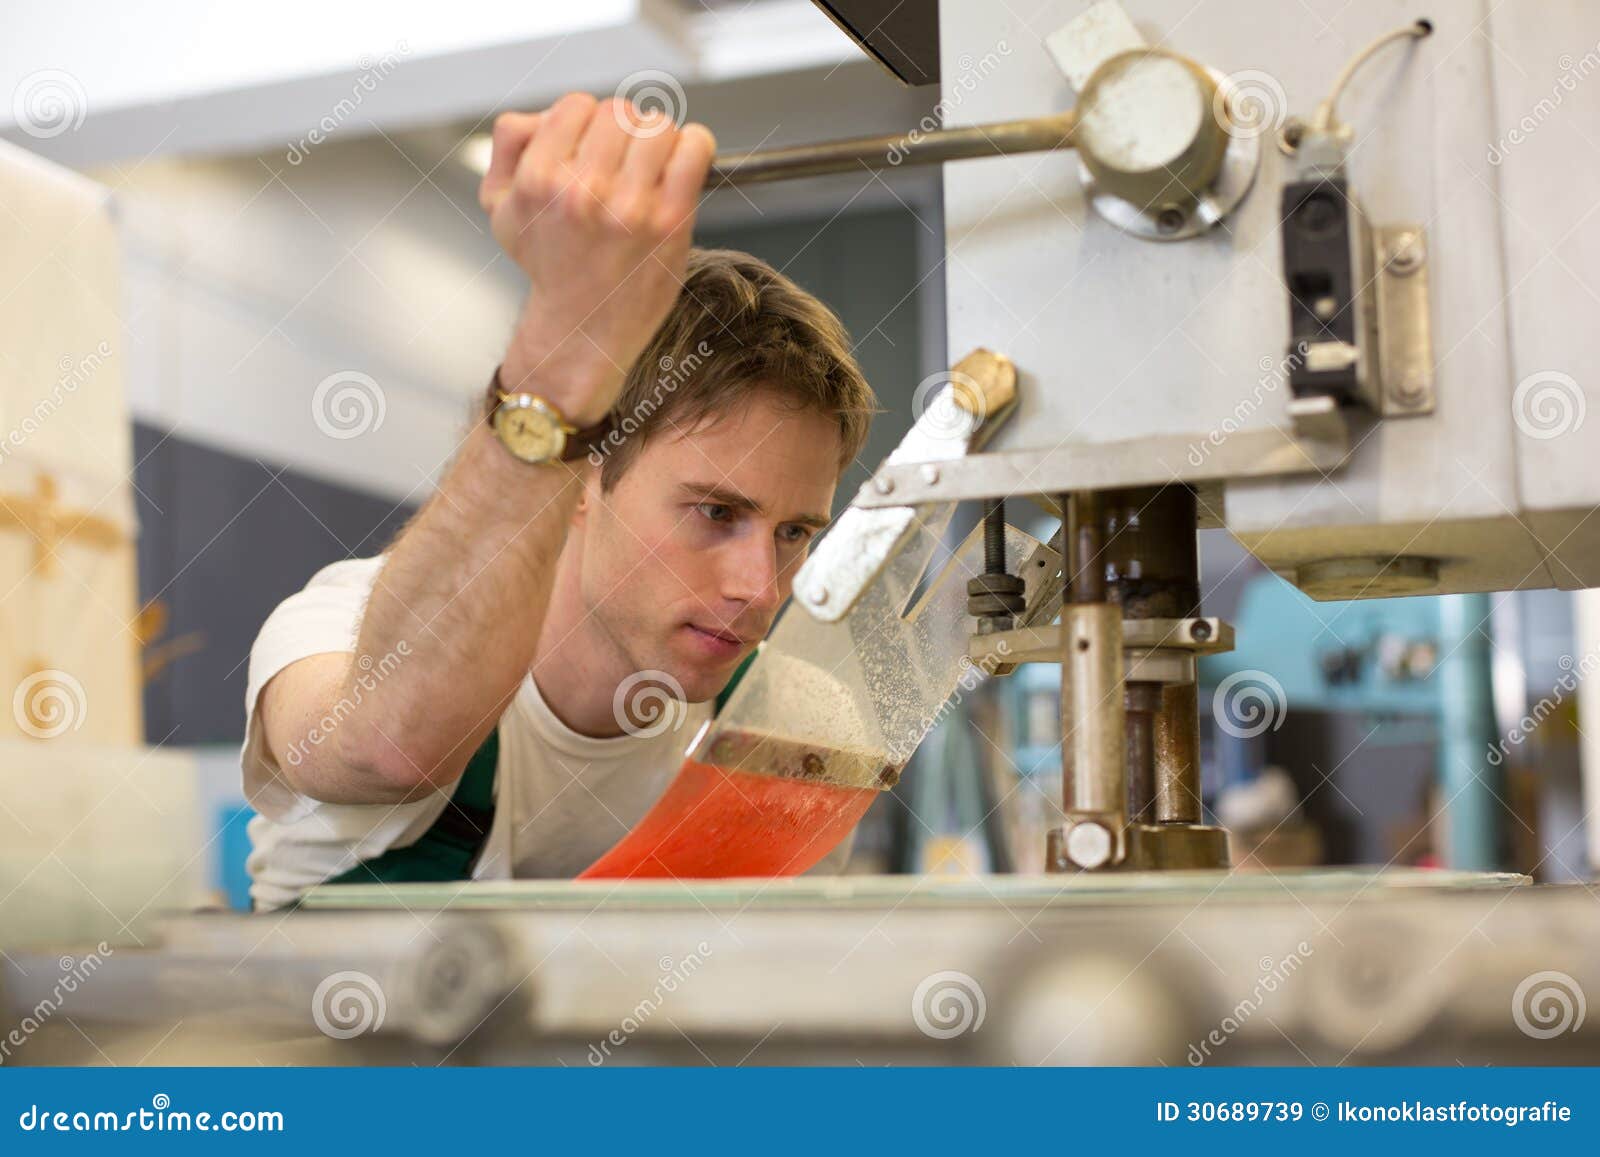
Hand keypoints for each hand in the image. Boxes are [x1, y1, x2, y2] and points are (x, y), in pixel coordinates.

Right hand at [480, 93, 715, 425]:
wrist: (582, 327)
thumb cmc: (549, 263)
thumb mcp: (501, 206)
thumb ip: (510, 147)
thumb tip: (543, 113)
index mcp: (540, 180)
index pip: (576, 105)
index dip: (587, 121)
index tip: (594, 146)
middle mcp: (583, 191)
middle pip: (619, 112)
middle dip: (623, 131)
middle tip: (624, 161)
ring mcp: (630, 206)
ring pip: (657, 126)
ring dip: (658, 140)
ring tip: (650, 168)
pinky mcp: (670, 221)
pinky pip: (694, 149)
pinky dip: (695, 147)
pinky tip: (681, 164)